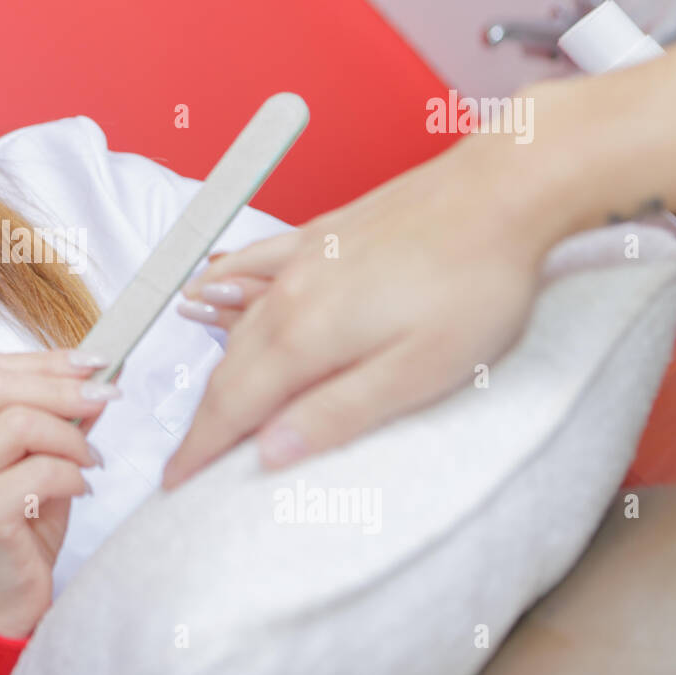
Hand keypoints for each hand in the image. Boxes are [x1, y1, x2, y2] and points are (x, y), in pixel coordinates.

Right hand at [0, 349, 120, 637]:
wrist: (3, 600)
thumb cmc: (21, 527)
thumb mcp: (42, 459)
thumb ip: (60, 417)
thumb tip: (98, 375)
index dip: (49, 361)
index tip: (96, 364)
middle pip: (0, 386)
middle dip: (64, 388)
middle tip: (107, 399)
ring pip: (18, 424)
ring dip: (70, 437)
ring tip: (90, 461)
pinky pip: (37, 471)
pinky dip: (71, 476)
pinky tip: (81, 490)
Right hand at [161, 128, 561, 488]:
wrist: (500, 191)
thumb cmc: (475, 285)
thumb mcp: (419, 372)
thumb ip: (338, 412)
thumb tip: (269, 452)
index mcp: (307, 337)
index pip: (233, 406)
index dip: (199, 450)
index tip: (175, 483)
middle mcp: (288, 297)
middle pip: (229, 371)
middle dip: (203, 420)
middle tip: (187, 461)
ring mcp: (299, 262)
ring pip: (238, 327)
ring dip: (218, 372)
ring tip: (208, 409)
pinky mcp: (319, 236)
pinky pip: (250, 266)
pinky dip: (221, 288)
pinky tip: (203, 288)